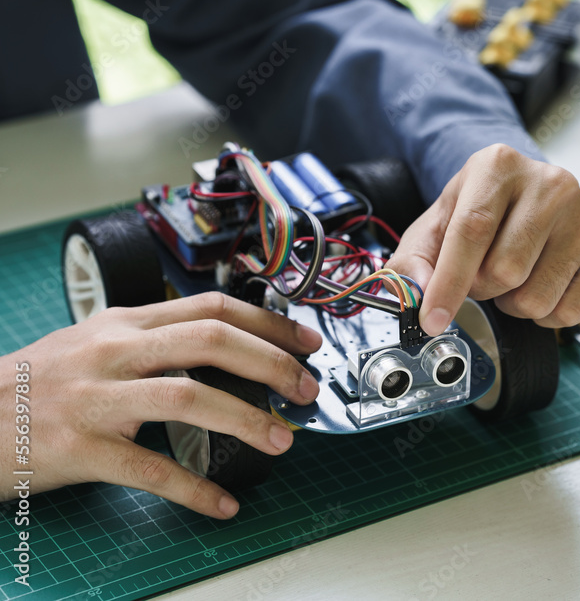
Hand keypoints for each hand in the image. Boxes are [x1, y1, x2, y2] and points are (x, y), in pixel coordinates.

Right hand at [0, 292, 321, 518]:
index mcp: (126, 322)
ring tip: (282, 440)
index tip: (306, 341)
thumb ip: (155, 336)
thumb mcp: (96, 339)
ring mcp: (98, 399)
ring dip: (247, 420)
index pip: (212, 308)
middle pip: (212, 342)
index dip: (268, 322)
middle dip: (272, 363)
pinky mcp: (82, 448)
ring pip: (189, 398)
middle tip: (306, 389)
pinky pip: (152, 470)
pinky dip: (196, 489)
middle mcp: (115, 351)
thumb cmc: (41, 381)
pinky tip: (223, 502)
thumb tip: (228, 341)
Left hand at [387, 144, 579, 334]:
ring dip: (515, 303)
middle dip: (484, 288)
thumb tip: (418, 290)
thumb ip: (414, 260)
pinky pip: (571, 312)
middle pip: (505, 271)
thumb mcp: (436, 226)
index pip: (472, 231)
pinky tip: (544, 284)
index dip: (449, 283)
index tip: (432, 319)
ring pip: (537, 298)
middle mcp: (551, 182)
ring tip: (517, 277)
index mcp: (499, 165)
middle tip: (485, 274)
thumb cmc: (480, 213)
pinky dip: (548, 315)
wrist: (527, 199)